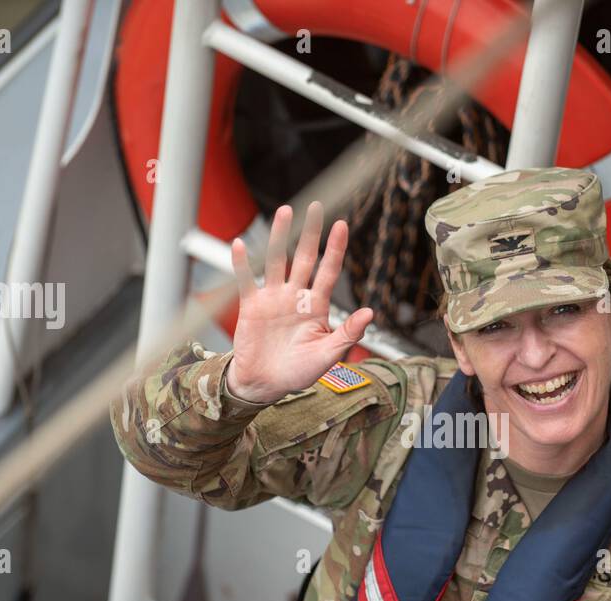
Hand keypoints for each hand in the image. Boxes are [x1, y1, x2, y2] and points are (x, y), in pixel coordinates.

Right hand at [225, 202, 374, 403]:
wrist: (266, 384)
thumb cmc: (299, 373)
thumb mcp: (328, 356)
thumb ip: (348, 334)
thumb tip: (369, 312)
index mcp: (316, 307)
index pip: (328, 271)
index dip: (335, 249)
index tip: (342, 225)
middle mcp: (295, 297)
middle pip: (303, 258)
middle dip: (310, 233)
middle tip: (316, 207)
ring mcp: (273, 299)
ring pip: (276, 261)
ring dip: (280, 237)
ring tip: (285, 212)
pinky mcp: (251, 306)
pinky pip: (246, 280)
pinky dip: (242, 264)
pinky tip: (240, 245)